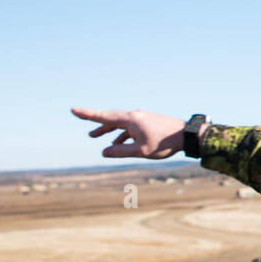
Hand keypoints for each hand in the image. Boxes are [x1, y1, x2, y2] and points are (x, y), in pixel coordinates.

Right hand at [71, 107, 186, 158]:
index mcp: (131, 119)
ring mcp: (142, 118)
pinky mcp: (148, 122)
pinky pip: (130, 127)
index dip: (87, 114)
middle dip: (96, 123)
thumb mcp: (140, 150)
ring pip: (120, 123)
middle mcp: (135, 115)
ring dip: (108, 130)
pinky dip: (121, 134)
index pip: (104, 116)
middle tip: (79, 120)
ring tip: (95, 136)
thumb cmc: (164, 143)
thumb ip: (120, 152)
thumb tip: (104, 152)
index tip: (73, 109)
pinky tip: (118, 143)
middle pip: (111, 118)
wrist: (187, 135)